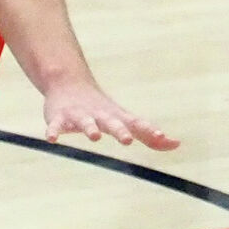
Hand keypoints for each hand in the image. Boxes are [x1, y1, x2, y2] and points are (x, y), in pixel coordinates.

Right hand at [42, 80, 179, 150]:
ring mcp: (80, 115)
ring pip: (85, 122)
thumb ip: (149, 135)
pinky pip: (55, 126)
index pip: (136, 123)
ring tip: (95, 137)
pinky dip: (54, 131)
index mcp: (117, 117)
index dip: (148, 130)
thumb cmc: (103, 109)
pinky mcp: (59, 118)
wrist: (69, 83)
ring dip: (90, 129)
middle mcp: (101, 115)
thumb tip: (177, 144)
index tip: (161, 136)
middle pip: (112, 122)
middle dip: (120, 131)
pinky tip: (52, 139)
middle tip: (127, 140)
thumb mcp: (125, 120)